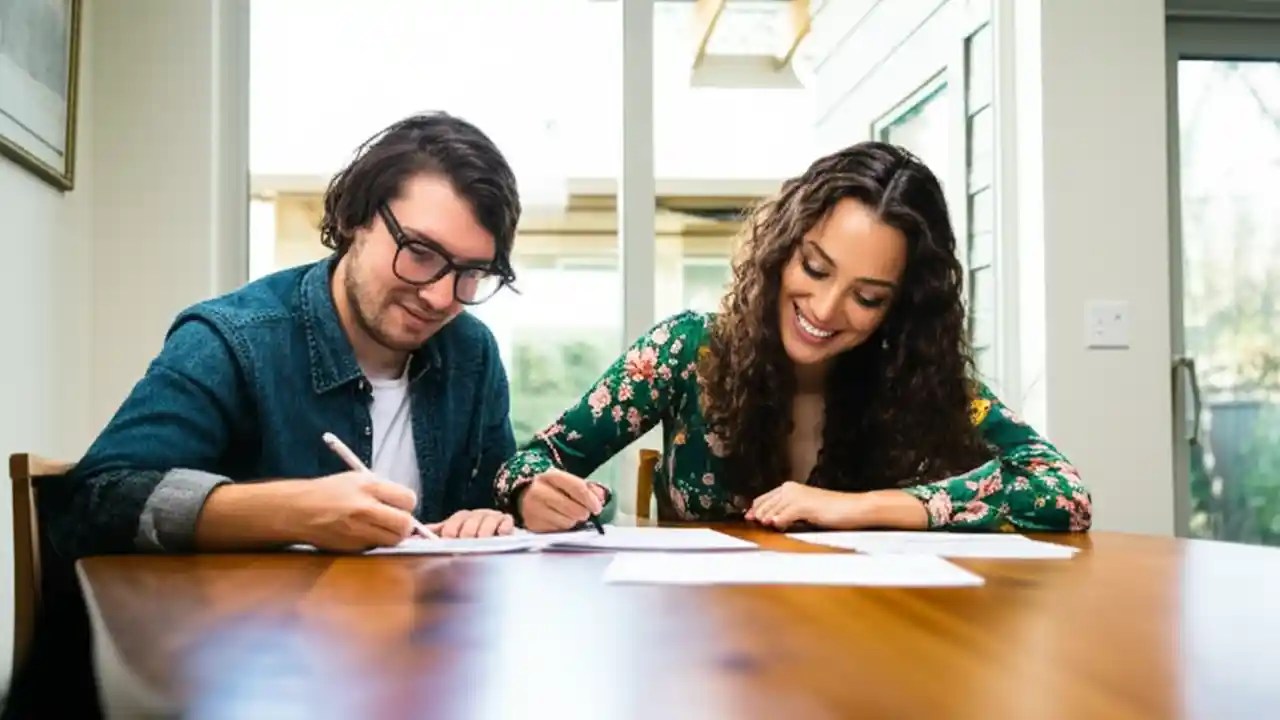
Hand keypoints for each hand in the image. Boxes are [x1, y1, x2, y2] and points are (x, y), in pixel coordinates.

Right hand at [290, 471, 419, 551]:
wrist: (298, 510)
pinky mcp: (352, 547)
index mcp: (369, 486)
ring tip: (379, 526)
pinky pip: (376, 546)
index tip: (402, 505)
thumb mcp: (356, 479)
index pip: (408, 499)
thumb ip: (383, 490)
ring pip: (394, 540)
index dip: (407, 504)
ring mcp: (359, 530)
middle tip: (396, 520)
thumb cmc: (328, 492)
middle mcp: (365, 508)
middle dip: (405, 524)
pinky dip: (375, 542)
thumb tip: (406, 504)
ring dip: (392, 535)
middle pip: (405, 524)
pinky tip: (362, 532)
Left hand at [427, 509, 514, 538]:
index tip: (448, 541)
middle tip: (466, 545)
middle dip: (467, 536)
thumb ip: (436, 533)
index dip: (450, 533)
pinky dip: (502, 529)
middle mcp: (477, 515)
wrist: (498, 532)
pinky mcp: (507, 522)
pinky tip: (499, 535)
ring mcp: (493, 517)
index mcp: (462, 517)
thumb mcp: (454, 532)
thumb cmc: (473, 535)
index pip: (454, 523)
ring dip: (483, 534)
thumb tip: (414, 534)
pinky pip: (505, 523)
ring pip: (487, 523)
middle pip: (470, 524)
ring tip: (482, 543)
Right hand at [518, 469, 607, 531]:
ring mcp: (534, 509)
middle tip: (585, 513)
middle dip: (584, 513)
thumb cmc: (552, 489)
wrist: (524, 496)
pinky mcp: (532, 525)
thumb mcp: (568, 482)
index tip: (597, 508)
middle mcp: (540, 491)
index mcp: (551, 476)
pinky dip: (563, 528)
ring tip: (570, 515)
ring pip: (566, 522)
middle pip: (573, 508)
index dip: (591, 500)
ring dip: (573, 521)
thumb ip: (588, 488)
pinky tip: (559, 520)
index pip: (577, 488)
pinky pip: (557, 531)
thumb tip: (601, 496)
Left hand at [746, 481, 856, 531]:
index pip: (765, 498)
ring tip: (762, 526)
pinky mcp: (804, 505)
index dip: (755, 508)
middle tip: (750, 522)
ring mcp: (797, 496)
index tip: (748, 517)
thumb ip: (789, 512)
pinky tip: (775, 525)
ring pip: (773, 509)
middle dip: (757, 514)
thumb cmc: (834, 510)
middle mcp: (791, 489)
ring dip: (766, 518)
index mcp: (791, 488)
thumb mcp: (806, 511)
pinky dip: (779, 521)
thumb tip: (771, 521)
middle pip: (765, 503)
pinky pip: (785, 514)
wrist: (853, 508)